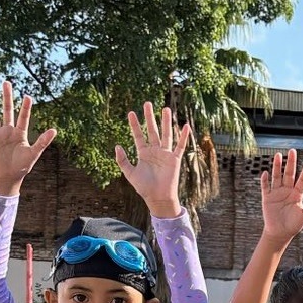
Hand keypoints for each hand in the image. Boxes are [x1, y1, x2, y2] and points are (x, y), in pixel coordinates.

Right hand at [0, 82, 55, 196]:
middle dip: (7, 97)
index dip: (25, 108)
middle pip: (7, 110)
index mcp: (20, 132)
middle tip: (6, 82)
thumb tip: (54, 130)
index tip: (27, 96)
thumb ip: (42, 142)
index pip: (23, 117)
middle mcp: (8, 130)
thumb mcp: (33, 153)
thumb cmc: (23, 166)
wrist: (9, 176)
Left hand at [114, 101, 192, 218]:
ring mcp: (165, 154)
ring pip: (166, 134)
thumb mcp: (130, 174)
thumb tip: (117, 146)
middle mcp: (155, 151)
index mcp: (143, 154)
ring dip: (166, 122)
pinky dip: (183, 137)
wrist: (158, 198)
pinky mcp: (175, 159)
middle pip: (152, 130)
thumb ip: (122, 161)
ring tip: (165, 109)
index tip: (131, 113)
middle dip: (150, 117)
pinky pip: (180, 146)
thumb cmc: (144, 188)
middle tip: (147, 103)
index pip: (139, 135)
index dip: (135, 125)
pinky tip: (185, 126)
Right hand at [258, 149, 302, 241]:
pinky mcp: (267, 198)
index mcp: (297, 194)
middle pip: (289, 174)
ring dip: (277, 167)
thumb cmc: (293, 226)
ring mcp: (277, 193)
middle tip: (292, 151)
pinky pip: (265, 187)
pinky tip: (265, 173)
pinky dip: (265, 181)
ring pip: (277, 177)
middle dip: (291, 162)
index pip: (302, 180)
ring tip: (278, 155)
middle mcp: (287, 190)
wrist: (279, 234)